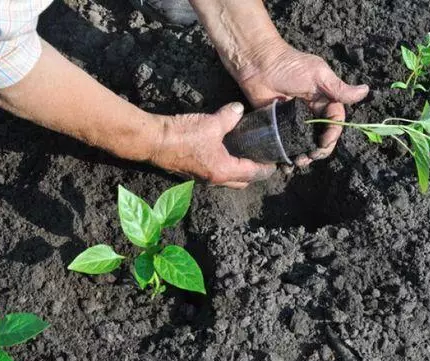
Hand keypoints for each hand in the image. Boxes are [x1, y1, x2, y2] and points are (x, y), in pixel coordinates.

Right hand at [150, 103, 276, 188]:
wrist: (154, 141)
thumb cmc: (183, 135)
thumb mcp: (211, 123)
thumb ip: (230, 116)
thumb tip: (239, 110)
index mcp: (223, 170)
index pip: (253, 173)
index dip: (266, 167)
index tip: (275, 161)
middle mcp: (214, 179)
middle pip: (242, 182)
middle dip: (254, 173)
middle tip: (261, 158)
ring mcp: (202, 178)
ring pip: (227, 179)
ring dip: (237, 171)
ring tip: (244, 154)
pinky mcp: (192, 172)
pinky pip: (214, 173)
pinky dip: (223, 166)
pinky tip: (223, 151)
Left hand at [236, 39, 369, 166]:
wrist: (258, 64)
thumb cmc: (289, 65)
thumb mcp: (318, 75)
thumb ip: (339, 88)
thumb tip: (365, 91)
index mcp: (324, 100)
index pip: (334, 122)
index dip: (332, 134)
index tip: (325, 142)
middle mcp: (310, 112)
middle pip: (320, 136)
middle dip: (319, 149)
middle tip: (312, 156)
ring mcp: (293, 120)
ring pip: (304, 143)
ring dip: (305, 155)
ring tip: (299, 162)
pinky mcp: (277, 125)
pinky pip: (285, 143)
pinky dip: (287, 155)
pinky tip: (286, 163)